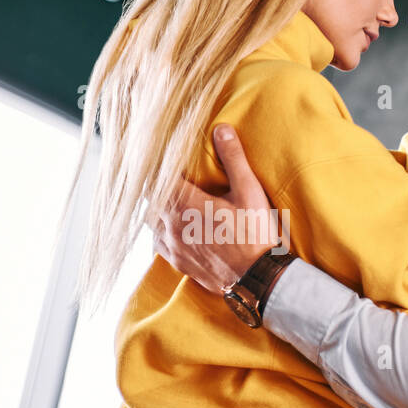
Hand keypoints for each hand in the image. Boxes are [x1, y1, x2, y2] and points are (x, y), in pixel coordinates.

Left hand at [149, 124, 278, 294]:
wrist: (257, 278)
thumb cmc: (254, 233)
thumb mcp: (248, 191)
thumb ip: (233, 158)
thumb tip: (222, 129)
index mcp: (184, 204)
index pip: (156, 180)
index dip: (158, 170)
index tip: (164, 162)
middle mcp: (171, 226)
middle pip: (150, 202)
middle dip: (158, 191)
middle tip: (172, 182)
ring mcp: (173, 247)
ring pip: (151, 225)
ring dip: (159, 213)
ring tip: (174, 205)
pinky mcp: (179, 264)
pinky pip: (158, 246)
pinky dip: (163, 235)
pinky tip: (177, 231)